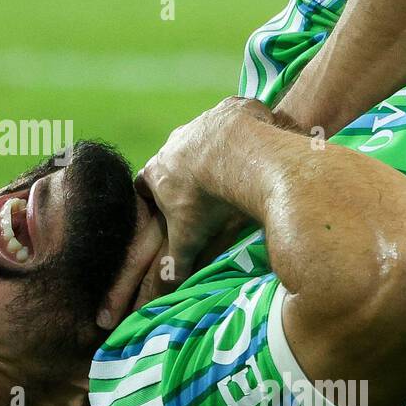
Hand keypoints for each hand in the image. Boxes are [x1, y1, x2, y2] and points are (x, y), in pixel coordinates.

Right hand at [133, 96, 273, 282]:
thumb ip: (175, 264)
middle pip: (174, 157)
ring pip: (205, 135)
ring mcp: (202, 122)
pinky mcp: (231, 108)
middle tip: (206, 185)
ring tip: (239, 165)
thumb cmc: (209, 200)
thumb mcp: (190, 238)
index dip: (154, 193)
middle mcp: (174, 142)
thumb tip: (158, 297)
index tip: (165, 201)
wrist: (240, 155)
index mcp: (158, 171)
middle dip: (187, 169)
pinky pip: (236, 117)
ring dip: (217, 149)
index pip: (144, 183)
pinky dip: (246, 129)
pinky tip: (261, 143)